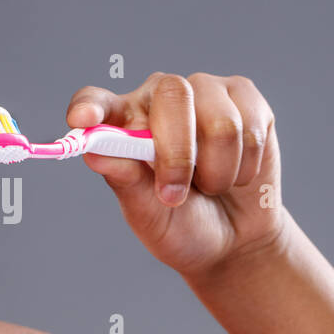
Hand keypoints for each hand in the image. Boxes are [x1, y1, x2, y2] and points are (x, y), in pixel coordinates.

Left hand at [66, 72, 285, 280]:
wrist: (235, 240)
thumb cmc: (183, 225)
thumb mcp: (148, 214)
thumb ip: (125, 181)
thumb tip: (94, 153)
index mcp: (125, 123)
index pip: (96, 101)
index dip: (89, 105)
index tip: (82, 120)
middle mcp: (161, 98)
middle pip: (172, 94)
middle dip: (179, 153)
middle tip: (176, 194)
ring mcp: (206, 92)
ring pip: (220, 121)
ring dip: (218, 171)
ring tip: (211, 185)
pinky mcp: (245, 98)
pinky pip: (251, 127)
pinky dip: (245, 166)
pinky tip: (238, 173)